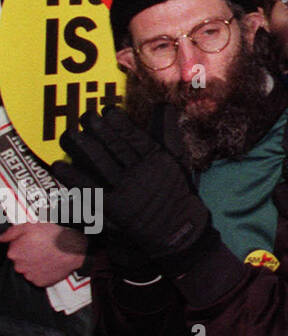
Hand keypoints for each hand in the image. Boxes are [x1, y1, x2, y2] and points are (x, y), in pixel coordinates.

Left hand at [0, 221, 85, 286]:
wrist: (73, 250)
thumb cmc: (54, 237)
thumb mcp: (31, 226)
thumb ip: (12, 232)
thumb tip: (1, 238)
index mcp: (14, 252)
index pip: (14, 249)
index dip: (24, 244)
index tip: (34, 242)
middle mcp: (19, 265)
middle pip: (20, 260)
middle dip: (29, 254)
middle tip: (42, 248)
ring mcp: (29, 275)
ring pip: (28, 269)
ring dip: (35, 263)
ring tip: (47, 255)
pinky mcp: (40, 282)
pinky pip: (38, 277)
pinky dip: (42, 272)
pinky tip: (49, 263)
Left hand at [60, 108, 211, 268]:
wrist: (176, 230)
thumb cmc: (177, 193)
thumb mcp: (178, 160)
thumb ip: (168, 132)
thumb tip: (163, 105)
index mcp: (156, 160)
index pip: (133, 136)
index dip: (118, 122)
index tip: (107, 111)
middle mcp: (139, 173)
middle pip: (113, 147)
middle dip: (97, 130)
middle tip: (84, 117)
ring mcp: (124, 191)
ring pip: (99, 164)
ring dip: (82, 148)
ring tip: (69, 134)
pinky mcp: (111, 209)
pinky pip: (88, 190)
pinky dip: (72, 177)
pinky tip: (60, 166)